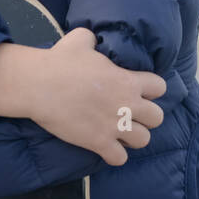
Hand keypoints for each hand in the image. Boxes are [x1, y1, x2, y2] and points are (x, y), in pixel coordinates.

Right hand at [0, 28, 166, 165]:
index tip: (137, 91)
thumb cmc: (59, 61)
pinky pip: (120, 159)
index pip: (160, 88)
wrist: (38, 85)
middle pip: (157, 118)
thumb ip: (94, 39)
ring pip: (144, 140)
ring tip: (120, 133)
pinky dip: (115, 156)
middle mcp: (126, 104)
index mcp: (127, 80)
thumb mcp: (80, 39)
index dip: (151, 90)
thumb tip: (93, 40)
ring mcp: (114, 125)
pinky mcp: (98, 142)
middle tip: (130, 115)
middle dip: (147, 117)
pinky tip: (105, 147)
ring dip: (133, 137)